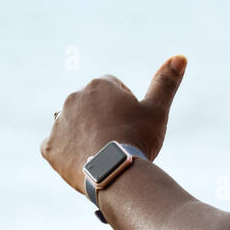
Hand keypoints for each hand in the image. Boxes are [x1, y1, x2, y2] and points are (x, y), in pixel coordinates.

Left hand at [40, 55, 187, 195]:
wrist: (116, 173)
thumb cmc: (138, 138)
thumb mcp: (157, 110)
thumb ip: (165, 82)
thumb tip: (180, 57)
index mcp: (98, 85)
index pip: (113, 87)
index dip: (126, 105)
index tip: (133, 124)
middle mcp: (73, 98)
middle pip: (92, 105)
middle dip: (103, 118)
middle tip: (120, 140)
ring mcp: (58, 122)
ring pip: (74, 124)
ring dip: (85, 133)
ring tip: (103, 153)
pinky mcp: (49, 147)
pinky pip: (57, 145)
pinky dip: (68, 152)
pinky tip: (84, 161)